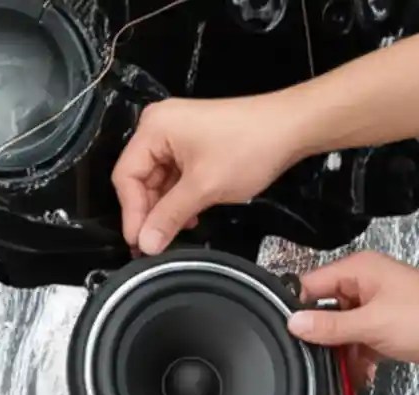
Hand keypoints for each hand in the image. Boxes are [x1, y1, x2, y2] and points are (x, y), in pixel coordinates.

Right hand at [112, 93, 310, 254]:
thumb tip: (146, 243)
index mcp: (154, 128)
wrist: (292, 128)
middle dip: (150, 212)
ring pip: (158, 180)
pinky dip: (179, 197)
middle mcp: (159, 126)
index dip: (132, 213)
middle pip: (139, 179)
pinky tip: (190, 215)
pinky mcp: (193, 143)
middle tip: (156, 243)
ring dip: (166, 207)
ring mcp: (176, 134)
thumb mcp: (204, 187)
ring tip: (176, 231)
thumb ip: (169, 216)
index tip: (139, 242)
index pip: (126, 177)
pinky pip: (174, 175)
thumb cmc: (251, 145)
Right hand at [286, 252, 418, 380]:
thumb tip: (295, 323)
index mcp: (359, 271)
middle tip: (314, 359)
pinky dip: (357, 361)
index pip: (311, 285)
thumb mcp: (373, 324)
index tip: (290, 333)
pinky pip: (359, 344)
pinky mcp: (387, 330)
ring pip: (341, 332)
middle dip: (320, 338)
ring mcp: (376, 309)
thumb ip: (330, 326)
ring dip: (340, 354)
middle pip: (324, 311)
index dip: (298, 308)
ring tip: (340, 374)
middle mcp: (365, 287)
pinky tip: (359, 377)